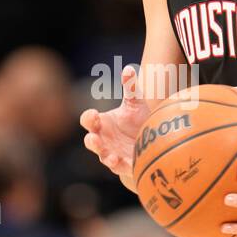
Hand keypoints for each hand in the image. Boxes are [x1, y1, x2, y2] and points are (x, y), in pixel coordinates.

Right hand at [80, 64, 150, 190]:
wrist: (149, 142)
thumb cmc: (137, 121)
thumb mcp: (135, 103)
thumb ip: (130, 88)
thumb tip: (128, 69)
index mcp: (102, 124)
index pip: (88, 120)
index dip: (89, 118)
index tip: (95, 114)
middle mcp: (103, 139)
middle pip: (90, 141)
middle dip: (92, 140)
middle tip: (95, 137)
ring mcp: (112, 153)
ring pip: (103, 156)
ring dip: (105, 156)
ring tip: (111, 157)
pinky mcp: (124, 165)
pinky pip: (119, 167)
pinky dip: (120, 165)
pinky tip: (122, 162)